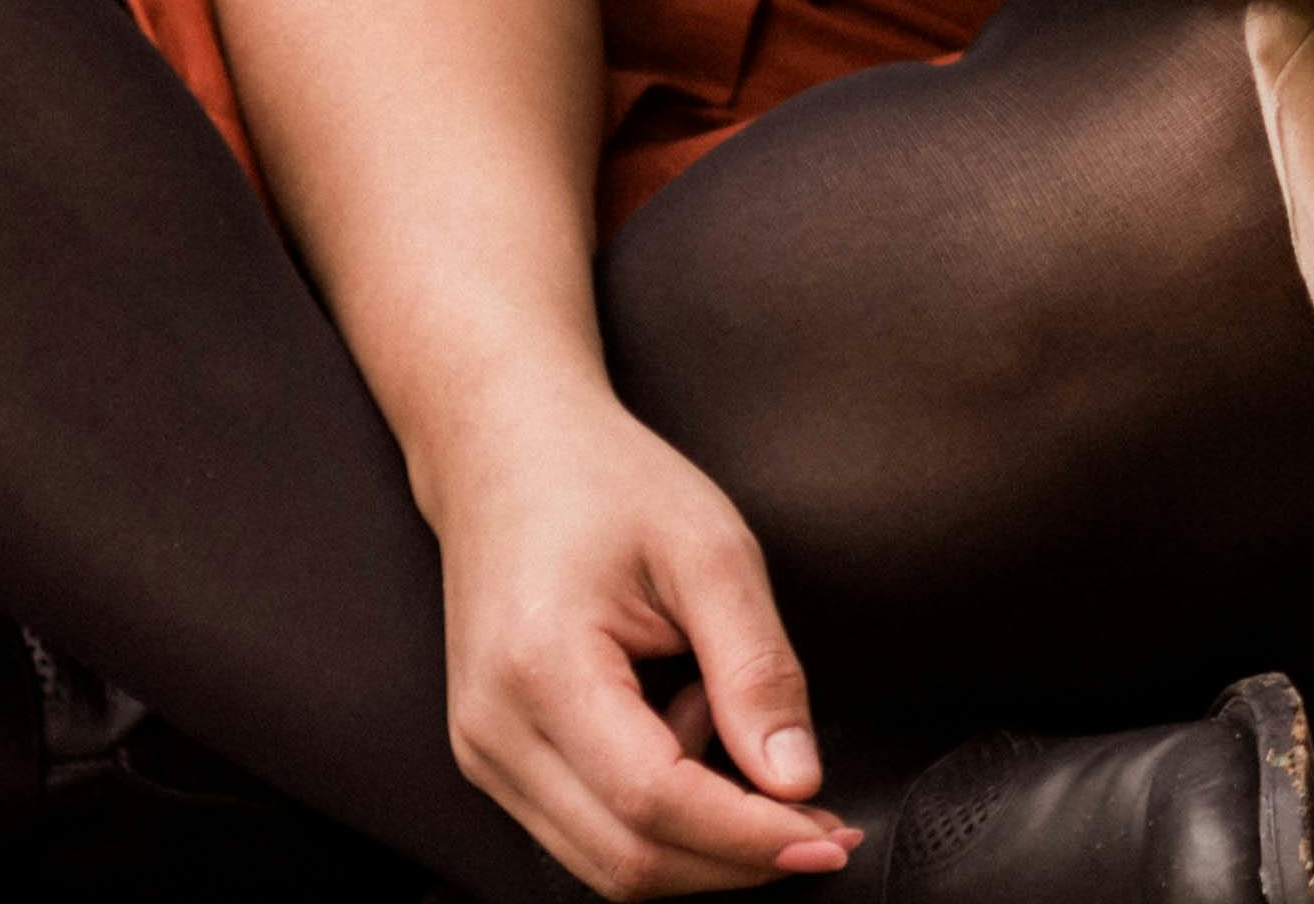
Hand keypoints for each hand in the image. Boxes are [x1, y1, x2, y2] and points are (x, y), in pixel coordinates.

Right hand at [434, 391, 849, 892]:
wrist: (505, 451)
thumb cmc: (606, 482)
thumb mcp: (711, 550)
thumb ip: (758, 670)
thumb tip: (797, 782)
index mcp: (541, 669)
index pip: (653, 803)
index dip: (748, 836)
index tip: (830, 837)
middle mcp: (492, 732)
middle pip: (625, 860)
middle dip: (735, 860)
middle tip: (821, 827)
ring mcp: (482, 754)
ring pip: (604, 862)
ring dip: (696, 836)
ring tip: (729, 726)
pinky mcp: (493, 759)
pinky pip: (585, 830)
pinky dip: (658, 815)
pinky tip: (686, 732)